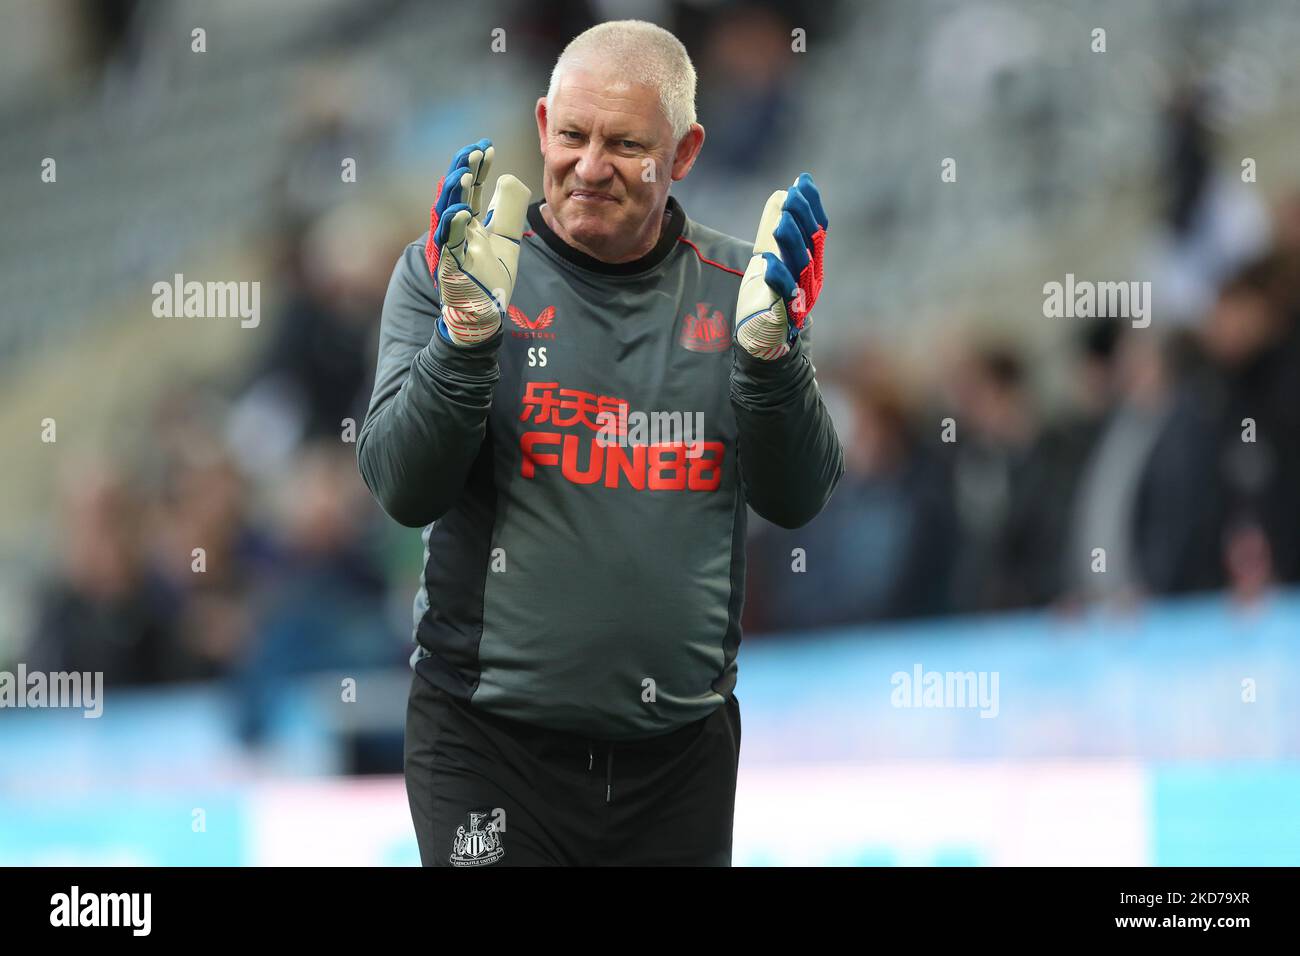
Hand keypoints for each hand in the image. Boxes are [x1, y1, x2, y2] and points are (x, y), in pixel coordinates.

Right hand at [424, 138, 531, 345]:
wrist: (483, 313)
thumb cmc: (491, 280)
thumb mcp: (507, 241)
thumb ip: (509, 214)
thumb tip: (511, 179)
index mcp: (469, 223)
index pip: (471, 189)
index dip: (478, 168)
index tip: (488, 147)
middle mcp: (457, 231)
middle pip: (455, 194)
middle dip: (463, 170)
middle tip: (474, 150)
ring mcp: (452, 247)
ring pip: (447, 213)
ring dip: (455, 192)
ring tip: (466, 171)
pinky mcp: (450, 265)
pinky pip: (450, 243)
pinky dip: (454, 225)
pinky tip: (462, 209)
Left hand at [735, 173, 827, 359]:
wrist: (762, 337)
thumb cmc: (768, 293)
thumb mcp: (771, 254)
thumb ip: (775, 226)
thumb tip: (784, 192)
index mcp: (812, 261)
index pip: (817, 229)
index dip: (811, 206)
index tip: (803, 182)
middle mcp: (811, 278)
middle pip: (812, 244)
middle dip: (802, 218)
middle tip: (792, 196)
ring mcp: (800, 297)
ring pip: (800, 266)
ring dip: (791, 242)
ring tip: (781, 222)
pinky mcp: (784, 315)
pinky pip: (784, 295)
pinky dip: (778, 278)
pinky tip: (767, 261)